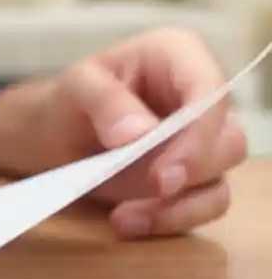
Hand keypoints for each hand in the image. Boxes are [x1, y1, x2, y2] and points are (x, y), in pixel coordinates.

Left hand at [0, 27, 247, 238]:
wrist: (52, 135)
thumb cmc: (68, 99)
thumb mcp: (75, 86)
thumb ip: (105, 101)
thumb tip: (139, 134)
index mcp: (178, 55)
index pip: (211, 92)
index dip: (199, 134)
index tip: (167, 172)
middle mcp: (199, 96)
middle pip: (227, 140)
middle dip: (191, 172)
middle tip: (153, 189)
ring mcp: (200, 140)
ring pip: (219, 178)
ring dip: (179, 206)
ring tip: (125, 217)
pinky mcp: (192, 177)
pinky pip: (203, 204)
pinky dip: (170, 220)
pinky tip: (128, 222)